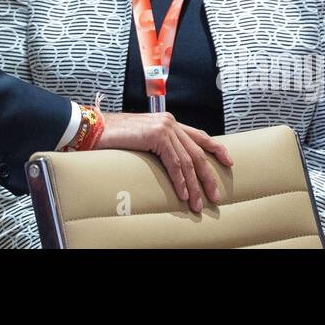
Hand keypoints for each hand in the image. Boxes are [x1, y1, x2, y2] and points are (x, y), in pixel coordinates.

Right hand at [94, 112, 233, 211]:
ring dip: (194, 185)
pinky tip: (183, 194)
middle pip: (197, 152)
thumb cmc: (115, 136)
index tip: (228, 161)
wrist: (95, 128)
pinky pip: (174, 164)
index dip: (216, 148)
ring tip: (197, 203)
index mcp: (168, 121)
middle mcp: (170, 122)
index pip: (199, 135)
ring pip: (187, 161)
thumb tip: (173, 165)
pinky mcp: (156, 136)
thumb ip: (160, 145)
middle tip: (215, 195)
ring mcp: (164, 127)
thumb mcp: (144, 139)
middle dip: (208, 176)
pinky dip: (180, 181)